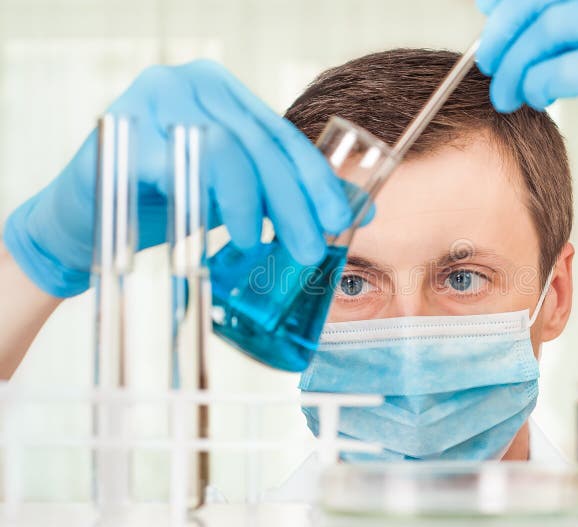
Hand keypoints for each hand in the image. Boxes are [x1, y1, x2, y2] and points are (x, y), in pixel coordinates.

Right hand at [2, 60, 351, 296]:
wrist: (81, 221)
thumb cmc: (161, 202)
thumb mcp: (230, 194)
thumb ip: (282, 193)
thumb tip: (356, 211)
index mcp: (221, 92)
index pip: (281, 135)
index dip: (315, 178)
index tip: (339, 219)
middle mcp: (191, 84)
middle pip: (261, 145)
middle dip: (293, 203)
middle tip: (310, 249)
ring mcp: (155, 102)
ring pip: (228, 152)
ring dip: (253, 205)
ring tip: (263, 247)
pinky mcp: (126, 134)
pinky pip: (181, 168)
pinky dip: (207, 204)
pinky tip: (217, 236)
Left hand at [476, 0, 577, 241]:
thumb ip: (562, 28)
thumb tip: (494, 6)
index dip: (519, 1)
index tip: (491, 18)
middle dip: (507, 32)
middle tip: (490, 64)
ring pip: (552, 30)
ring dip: (515, 67)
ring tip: (508, 94)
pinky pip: (565, 69)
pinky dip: (537, 85)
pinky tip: (536, 99)